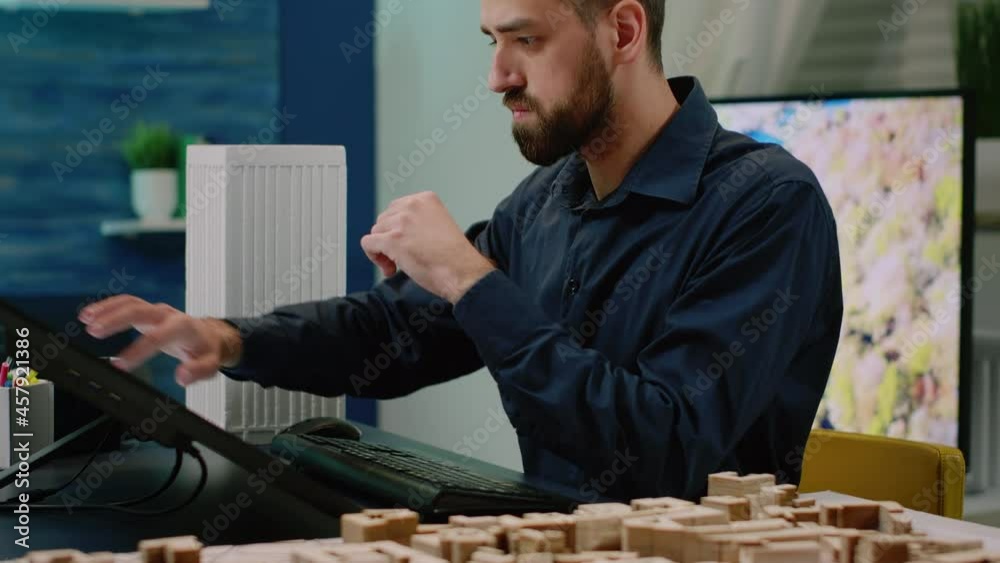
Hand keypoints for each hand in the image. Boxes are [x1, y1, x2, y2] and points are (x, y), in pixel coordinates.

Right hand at [78, 295, 242, 386]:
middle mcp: (167, 315)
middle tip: (94, 331)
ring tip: (86, 320)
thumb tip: (182, 376)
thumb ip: (198, 371)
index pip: (157, 337)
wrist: (209, 335)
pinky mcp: (147, 312)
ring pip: (129, 303)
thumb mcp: (211, 364)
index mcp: (182, 327)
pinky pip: (126, 303)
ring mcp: (156, 311)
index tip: (119, 365)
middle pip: (139, 310)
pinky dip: (107, 306)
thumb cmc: (206, 349)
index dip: (137, 350)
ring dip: (107, 309)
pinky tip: (89, 314)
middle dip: (115, 320)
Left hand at [361, 191, 495, 302]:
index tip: (407, 243)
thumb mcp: (440, 224)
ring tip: (399, 265)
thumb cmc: (455, 257)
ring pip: (375, 232)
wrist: (463, 271)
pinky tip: (390, 268)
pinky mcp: (393, 240)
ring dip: (383, 250)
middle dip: (388, 239)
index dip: (398, 229)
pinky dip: (374, 257)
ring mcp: (401, 222)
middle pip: (383, 220)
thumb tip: (396, 231)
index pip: (396, 209)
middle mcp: (412, 206)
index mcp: (426, 199)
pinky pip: (368, 244)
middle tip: (402, 257)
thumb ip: (419, 222)